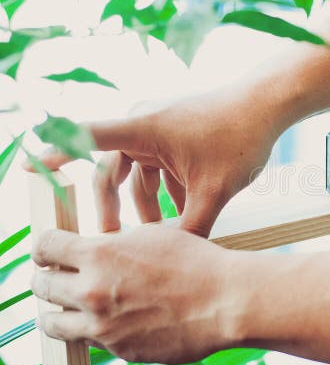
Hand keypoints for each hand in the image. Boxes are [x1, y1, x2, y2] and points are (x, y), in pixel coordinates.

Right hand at [28, 84, 288, 236]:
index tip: (25, 169)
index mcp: (143, 128)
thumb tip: (174, 260)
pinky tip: (182, 210)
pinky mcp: (173, 132)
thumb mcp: (214, 191)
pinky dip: (163, 188)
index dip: (52, 155)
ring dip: (143, 202)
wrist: (269, 104)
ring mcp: (158, 126)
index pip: (84, 138)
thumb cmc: (241, 138)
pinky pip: (156, 164)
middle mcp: (143, 123)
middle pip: (110, 170)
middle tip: (113, 241)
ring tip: (154, 233)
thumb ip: (191, 227)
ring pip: (136, 171)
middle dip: (111, 208)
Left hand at [30, 224, 243, 363]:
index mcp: (100, 254)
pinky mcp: (118, 350)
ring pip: (52, 323)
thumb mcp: (152, 236)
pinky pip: (90, 341)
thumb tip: (95, 248)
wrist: (226, 301)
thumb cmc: (196, 262)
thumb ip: (115, 243)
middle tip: (55, 277)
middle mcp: (92, 291)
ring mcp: (103, 326)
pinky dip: (94, 331)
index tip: (48, 251)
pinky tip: (111, 321)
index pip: (45, 247)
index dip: (44, 247)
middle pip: (42, 286)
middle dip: (46, 279)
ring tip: (67, 308)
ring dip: (56, 312)